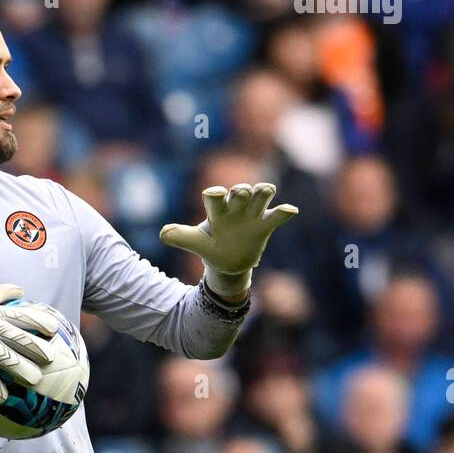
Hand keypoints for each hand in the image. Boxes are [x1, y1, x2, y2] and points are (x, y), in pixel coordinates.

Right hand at [0, 283, 58, 404]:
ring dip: (21, 370)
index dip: (40, 321)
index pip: (24, 315)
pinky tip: (2, 399)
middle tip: (51, 359)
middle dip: (37, 349)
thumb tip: (22, 290)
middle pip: (19, 339)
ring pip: (5, 359)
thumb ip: (3, 292)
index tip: (55, 329)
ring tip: (35, 381)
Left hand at [160, 183, 298, 297]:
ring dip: (263, 192)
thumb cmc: (212, 245)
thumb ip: (182, 237)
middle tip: (240, 193)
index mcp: (218, 210)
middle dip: (241, 191)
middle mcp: (236, 208)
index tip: (214, 193)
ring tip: (265, 191)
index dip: (216, 194)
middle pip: (241, 192)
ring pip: (261, 196)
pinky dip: (284, 212)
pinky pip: (277, 216)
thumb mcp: (198, 243)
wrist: (229, 261)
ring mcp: (252, 215)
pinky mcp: (265, 225)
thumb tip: (162, 234)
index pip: (216, 197)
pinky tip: (290, 210)